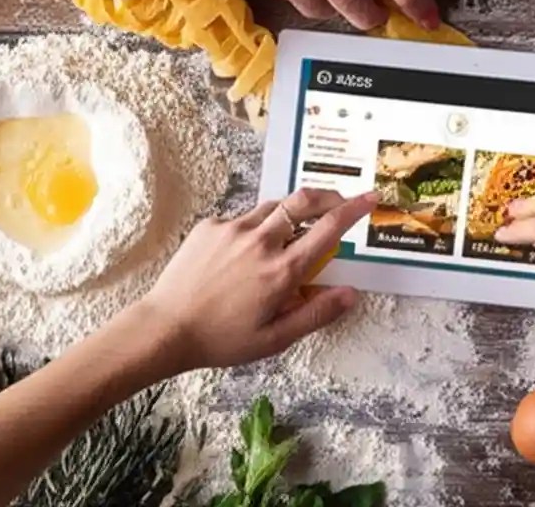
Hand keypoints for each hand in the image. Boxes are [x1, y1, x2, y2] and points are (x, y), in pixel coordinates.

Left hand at [139, 188, 377, 372]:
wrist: (165, 328)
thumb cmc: (221, 340)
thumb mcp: (276, 339)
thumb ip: (317, 313)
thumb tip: (352, 294)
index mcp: (282, 271)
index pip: (329, 228)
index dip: (354, 209)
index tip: (370, 198)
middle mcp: (260, 242)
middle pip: (304, 200)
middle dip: (329, 195)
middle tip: (340, 201)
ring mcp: (233, 229)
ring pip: (274, 207)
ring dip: (290, 214)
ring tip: (290, 236)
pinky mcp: (211, 226)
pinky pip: (243, 219)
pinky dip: (255, 229)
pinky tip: (245, 255)